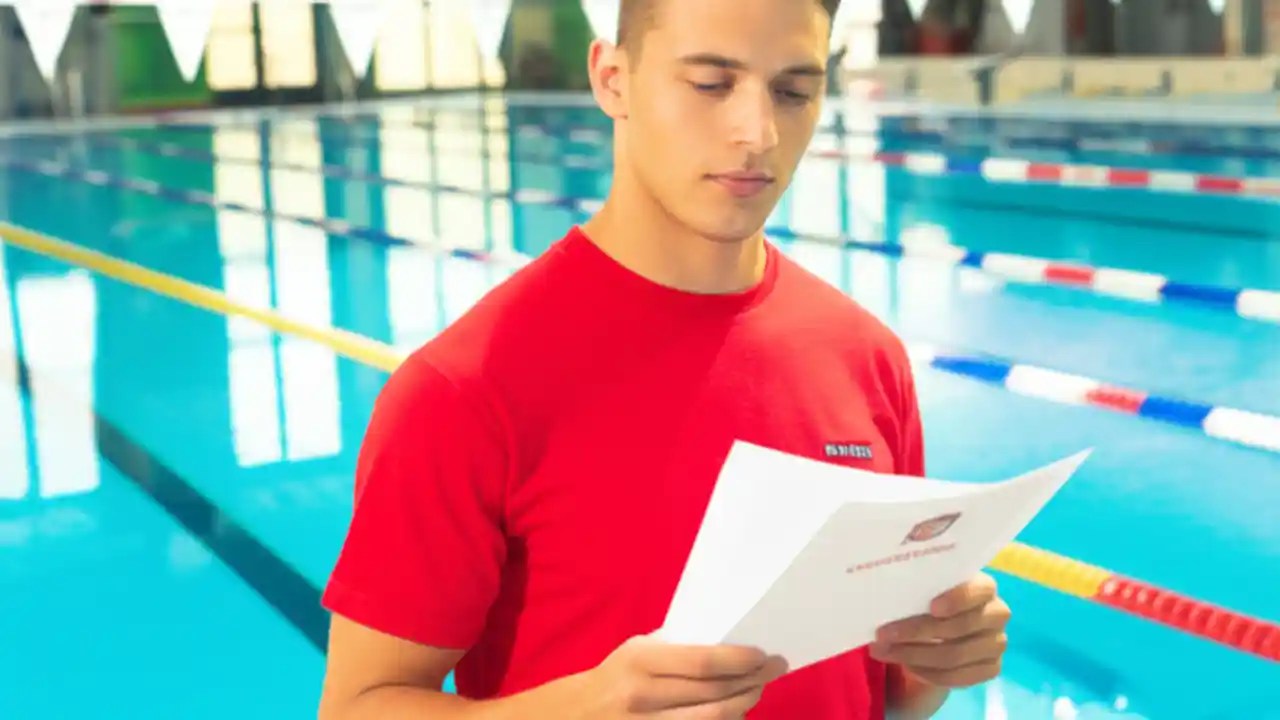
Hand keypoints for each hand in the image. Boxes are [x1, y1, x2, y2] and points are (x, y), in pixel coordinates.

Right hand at [582, 634, 789, 717]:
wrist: (579, 714)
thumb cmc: (617, 675)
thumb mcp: (637, 649)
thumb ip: (676, 645)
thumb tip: (726, 639)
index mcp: (641, 663)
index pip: (703, 663)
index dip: (739, 660)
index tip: (762, 654)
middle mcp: (645, 697)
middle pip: (715, 694)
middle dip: (752, 680)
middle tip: (775, 667)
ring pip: (714, 719)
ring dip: (745, 703)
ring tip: (759, 687)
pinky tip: (738, 711)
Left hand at [870, 573, 1009, 687]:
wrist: (948, 625)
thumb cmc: (932, 597)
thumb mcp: (927, 588)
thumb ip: (917, 589)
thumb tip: (885, 599)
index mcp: (985, 587)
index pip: (978, 590)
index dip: (957, 599)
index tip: (931, 607)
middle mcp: (997, 614)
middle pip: (958, 628)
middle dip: (916, 632)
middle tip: (882, 634)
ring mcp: (996, 644)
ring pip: (954, 656)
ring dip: (913, 656)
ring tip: (884, 651)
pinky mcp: (991, 668)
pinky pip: (958, 677)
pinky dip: (928, 674)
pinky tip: (906, 666)